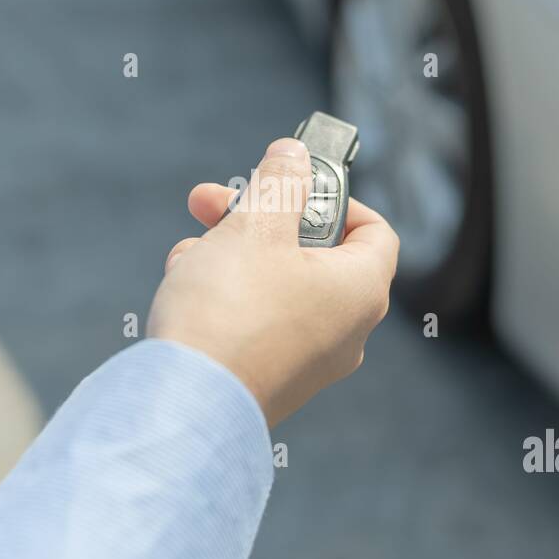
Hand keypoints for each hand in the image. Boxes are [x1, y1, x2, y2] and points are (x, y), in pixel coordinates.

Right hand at [147, 137, 398, 426]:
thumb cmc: (230, 309)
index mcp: (360, 290)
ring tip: (189, 254)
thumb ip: (280, 182)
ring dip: (229, 255)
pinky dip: (223, 297)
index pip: (374, 230)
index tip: (291, 185)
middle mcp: (346, 331)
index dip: (336, 197)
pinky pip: (254, 323)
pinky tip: (184, 286)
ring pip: (273, 285)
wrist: (186, 403)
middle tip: (212, 200)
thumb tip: (294, 156)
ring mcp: (308, 362)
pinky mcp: (269, 380)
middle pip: (311, 253)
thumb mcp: (257, 225)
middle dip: (257, 218)